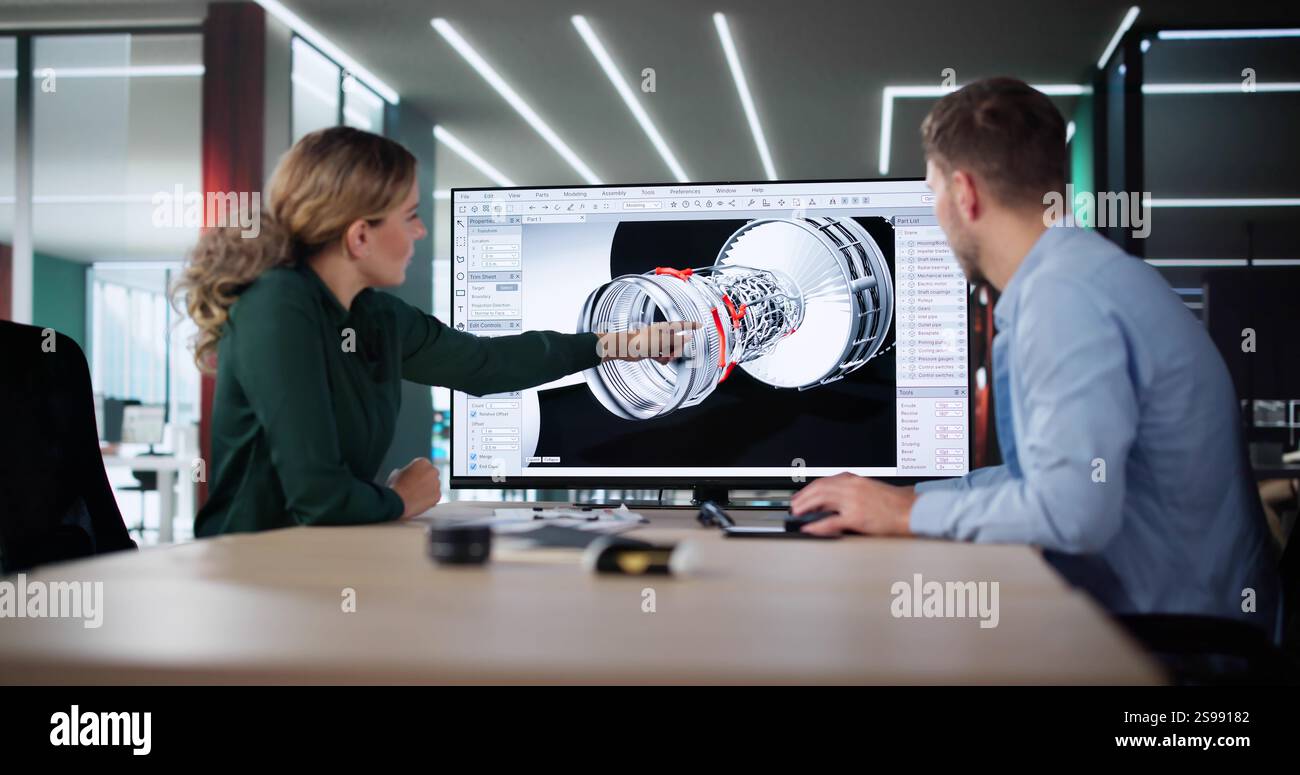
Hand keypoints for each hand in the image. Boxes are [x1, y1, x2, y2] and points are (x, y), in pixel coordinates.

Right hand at [387, 457, 441, 518]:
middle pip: (432, 474)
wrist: (398, 501)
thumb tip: (406, 473)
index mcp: (423, 462)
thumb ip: (406, 471)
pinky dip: (430, 499)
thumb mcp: (397, 473)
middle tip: (417, 487)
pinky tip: (420, 501)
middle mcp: (433, 471)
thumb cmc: (396, 486)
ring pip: (434, 486)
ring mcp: (437, 484)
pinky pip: (435, 496)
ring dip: (428, 489)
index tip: (414, 478)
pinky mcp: (438, 495)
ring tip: (416, 495)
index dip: (418, 472)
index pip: (424, 465)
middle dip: (426, 479)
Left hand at [599, 321, 699, 363]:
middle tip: (669, 352)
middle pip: (678, 342)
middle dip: (675, 350)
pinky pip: (664, 357)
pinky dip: (661, 359)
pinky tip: (654, 358)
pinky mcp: (654, 351)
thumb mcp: (663, 340)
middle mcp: (663, 334)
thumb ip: (678, 340)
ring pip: (671, 352)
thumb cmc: (642, 341)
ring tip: (659, 356)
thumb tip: (689, 337)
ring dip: (667, 356)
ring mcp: (658, 343)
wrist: (626, 348)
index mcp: (665, 327)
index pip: (682, 325)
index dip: (692, 325)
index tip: (701, 325)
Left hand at [790, 473, 916, 536]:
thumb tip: (835, 500)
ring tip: (798, 514)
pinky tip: (810, 528)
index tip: (802, 495)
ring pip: (821, 500)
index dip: (810, 488)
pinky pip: (830, 521)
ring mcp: (853, 502)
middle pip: (819, 488)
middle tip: (795, 505)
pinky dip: (816, 525)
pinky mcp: (857, 518)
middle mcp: (852, 488)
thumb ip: (853, 491)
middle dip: (803, 496)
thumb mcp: (871, 489)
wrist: (912, 510)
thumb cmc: (896, 503)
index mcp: (856, 480)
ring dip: (805, 506)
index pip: (826, 481)